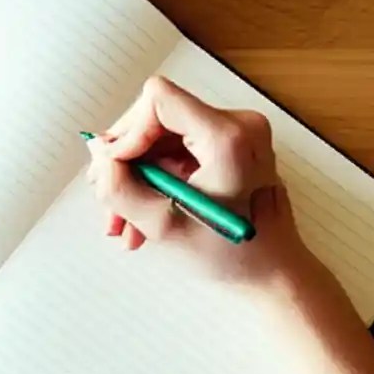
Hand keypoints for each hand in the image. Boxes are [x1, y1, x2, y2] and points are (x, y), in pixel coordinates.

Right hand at [85, 76, 314, 289]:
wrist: (275, 272)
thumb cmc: (235, 256)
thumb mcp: (162, 225)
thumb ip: (119, 187)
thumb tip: (97, 154)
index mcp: (229, 138)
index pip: (159, 101)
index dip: (128, 131)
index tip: (117, 167)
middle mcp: (238, 124)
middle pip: (157, 117)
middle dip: (127, 158)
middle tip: (109, 194)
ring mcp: (236, 132)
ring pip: (162, 135)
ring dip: (137, 174)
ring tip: (125, 218)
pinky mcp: (230, 144)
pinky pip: (177, 147)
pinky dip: (156, 176)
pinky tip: (143, 212)